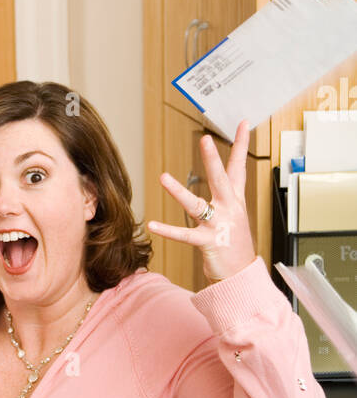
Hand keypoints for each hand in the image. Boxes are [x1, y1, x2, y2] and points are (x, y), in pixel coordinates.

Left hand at [147, 120, 256, 282]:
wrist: (241, 274)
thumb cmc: (234, 243)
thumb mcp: (234, 214)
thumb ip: (226, 195)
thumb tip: (223, 178)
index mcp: (235, 199)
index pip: (239, 166)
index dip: (241, 144)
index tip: (243, 123)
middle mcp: (229, 208)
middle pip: (221, 179)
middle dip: (213, 160)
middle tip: (207, 140)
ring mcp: (219, 225)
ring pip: (197, 205)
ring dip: (178, 192)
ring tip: (163, 178)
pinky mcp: (207, 242)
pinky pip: (184, 234)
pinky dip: (168, 230)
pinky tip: (153, 224)